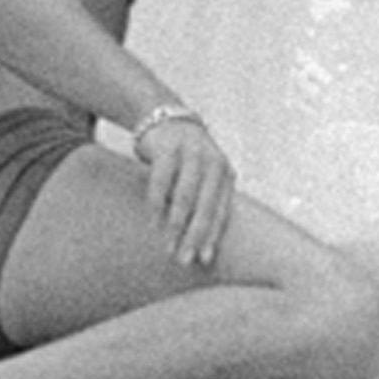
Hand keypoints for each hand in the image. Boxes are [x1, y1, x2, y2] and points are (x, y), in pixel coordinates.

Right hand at [132, 108, 233, 270]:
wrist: (164, 117)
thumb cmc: (185, 159)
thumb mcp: (201, 176)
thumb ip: (204, 203)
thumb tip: (199, 247)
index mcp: (225, 172)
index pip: (221, 210)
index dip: (212, 236)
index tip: (203, 261)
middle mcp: (213, 161)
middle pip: (205, 206)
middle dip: (194, 237)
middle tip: (184, 261)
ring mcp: (192, 152)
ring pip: (185, 197)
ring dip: (175, 226)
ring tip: (167, 248)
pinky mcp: (169, 146)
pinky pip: (162, 181)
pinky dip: (158, 205)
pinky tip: (153, 223)